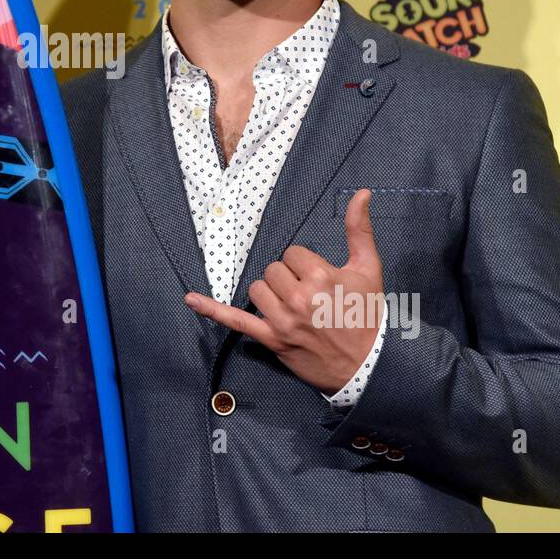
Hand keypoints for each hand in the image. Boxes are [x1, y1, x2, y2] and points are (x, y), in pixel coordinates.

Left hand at [184, 188, 383, 394]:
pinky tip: (191, 299)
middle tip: (310, 296)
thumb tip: (361, 192)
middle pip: (273, 269)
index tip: (320, 280)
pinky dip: (212, 310)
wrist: (368, 366)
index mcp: (321, 276)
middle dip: (288, 278)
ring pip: (257, 288)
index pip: (293, 254)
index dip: (305, 265)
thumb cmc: (367, 315)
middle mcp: (299, 298)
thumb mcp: (369, 269)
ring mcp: (282, 320)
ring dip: (270, 294)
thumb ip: (360, 228)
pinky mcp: (271, 339)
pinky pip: (235, 321)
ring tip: (293, 306)